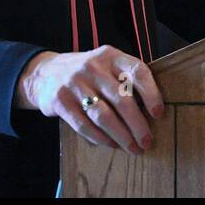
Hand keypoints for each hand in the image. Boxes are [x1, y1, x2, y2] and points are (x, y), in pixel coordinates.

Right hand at [15, 45, 163, 153]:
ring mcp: (76, 83)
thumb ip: (126, 80)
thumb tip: (152, 112)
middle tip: (147, 141)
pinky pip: (84, 124)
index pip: (137, 71)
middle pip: (121, 99)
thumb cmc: (88, 74)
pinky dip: (100, 138)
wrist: (46, 72)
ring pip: (103, 115)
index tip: (158, 113)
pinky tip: (111, 144)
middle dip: (137, 124)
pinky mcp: (61, 100)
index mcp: (111, 56)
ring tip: (133, 147)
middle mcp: (94, 67)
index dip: (151, 93)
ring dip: (121, 135)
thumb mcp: (107, 65)